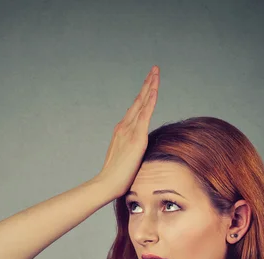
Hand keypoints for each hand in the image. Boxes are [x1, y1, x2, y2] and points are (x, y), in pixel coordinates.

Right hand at [96, 65, 159, 197]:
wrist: (107, 183)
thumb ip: (131, 151)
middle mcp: (124, 126)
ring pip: (142, 103)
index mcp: (122, 131)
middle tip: (154, 69)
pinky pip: (145, 114)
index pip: (136, 109)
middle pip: (138, 100)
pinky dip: (150, 101)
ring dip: (150, 86)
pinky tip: (154, 89)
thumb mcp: (126, 159)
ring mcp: (130, 130)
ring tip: (155, 73)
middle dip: (147, 83)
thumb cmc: (116, 177)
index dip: (143, 95)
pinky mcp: (137, 137)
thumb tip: (138, 152)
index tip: (150, 83)